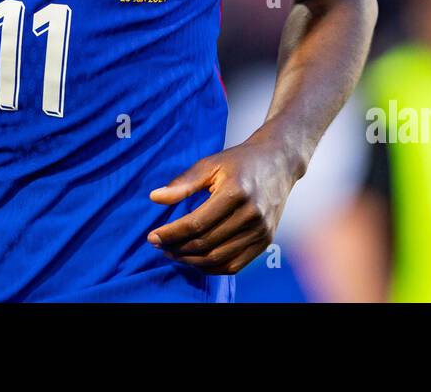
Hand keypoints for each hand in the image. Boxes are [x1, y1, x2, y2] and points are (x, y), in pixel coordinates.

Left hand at [147, 134, 300, 274]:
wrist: (278, 162)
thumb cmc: (240, 161)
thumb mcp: (210, 164)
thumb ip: (183, 183)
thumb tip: (155, 198)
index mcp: (235, 192)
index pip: (196, 223)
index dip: (171, 234)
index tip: (152, 237)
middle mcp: (251, 214)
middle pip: (206, 243)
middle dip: (177, 248)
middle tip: (160, 246)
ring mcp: (261, 230)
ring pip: (218, 258)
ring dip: (191, 261)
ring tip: (174, 253)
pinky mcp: (266, 241)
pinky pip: (235, 265)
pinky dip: (212, 268)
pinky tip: (196, 260)